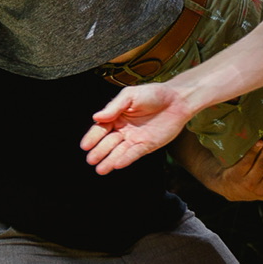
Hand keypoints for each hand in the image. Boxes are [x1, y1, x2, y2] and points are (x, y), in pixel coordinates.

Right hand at [81, 83, 197, 173]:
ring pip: (119, 151)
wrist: (178, 100)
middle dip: (99, 152)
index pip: (101, 128)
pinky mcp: (146, 146)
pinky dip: (125, 160)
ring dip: (109, 160)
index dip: (93, 137)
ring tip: (100, 169)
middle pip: (108, 142)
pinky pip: (134, 154)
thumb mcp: (130, 95)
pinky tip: (116, 165)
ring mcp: (135, 138)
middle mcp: (124, 129)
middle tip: (91, 160)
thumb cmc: (154, 94)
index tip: (85, 146)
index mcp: (117, 116)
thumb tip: (96, 117)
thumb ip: (113, 107)